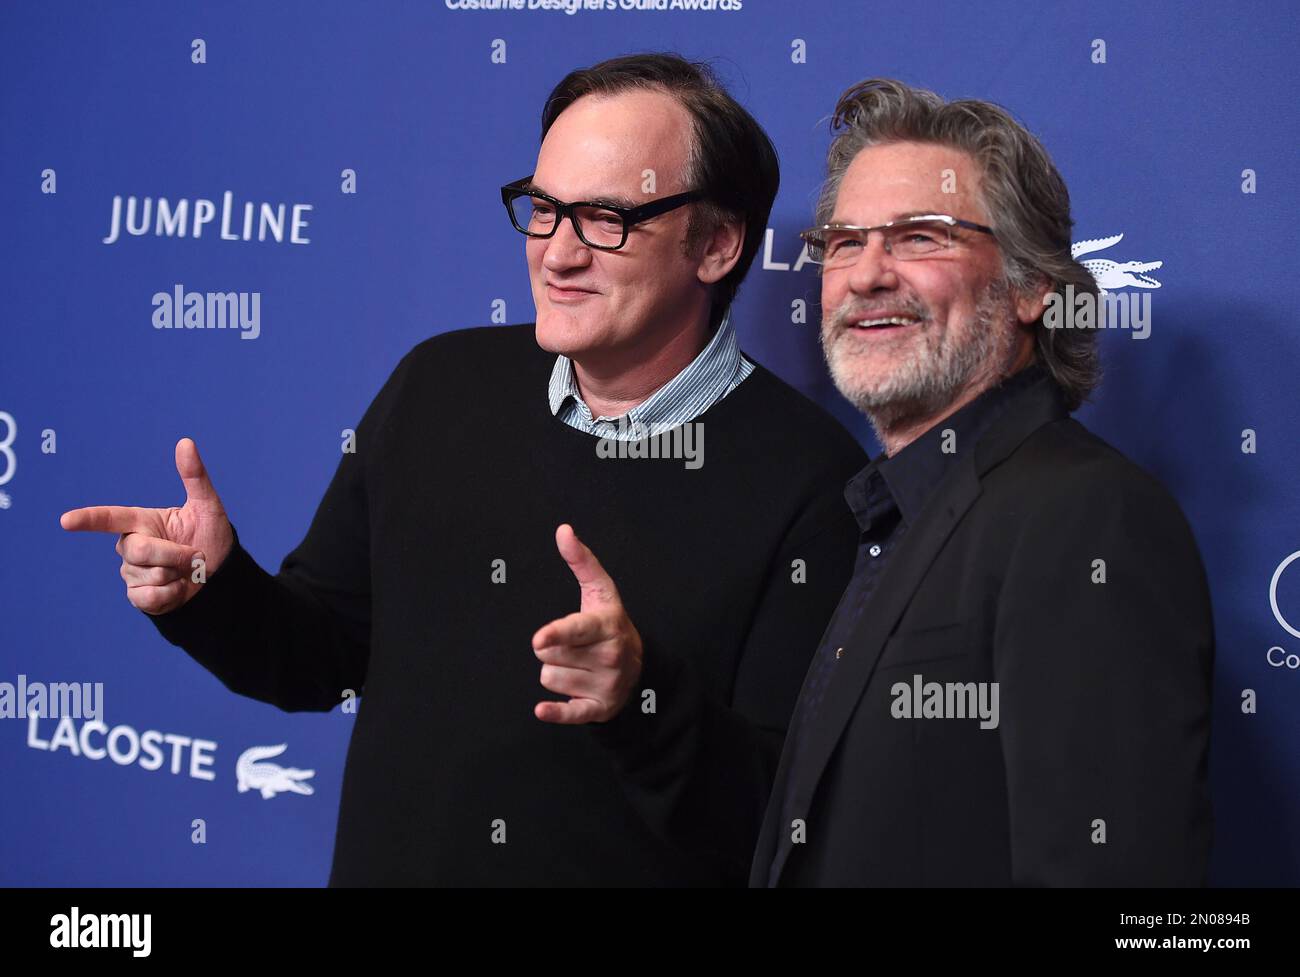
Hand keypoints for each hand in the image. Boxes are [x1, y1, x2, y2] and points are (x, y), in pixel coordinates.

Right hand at [60, 437, 233, 615]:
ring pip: (149, 575)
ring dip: (178, 575)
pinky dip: (173, 594)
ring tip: (186, 571)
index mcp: (141, 521)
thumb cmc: (211, 536)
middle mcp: (131, 545)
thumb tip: (185, 442)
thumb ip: (194, 476)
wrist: (220, 574)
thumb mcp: (207, 505)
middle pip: (140, 550)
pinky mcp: (138, 596)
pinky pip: (149, 598)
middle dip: (174, 554)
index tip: (66, 520)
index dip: (88, 519)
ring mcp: (132, 572)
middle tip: (196, 555)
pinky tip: (180, 588)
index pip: (110, 518)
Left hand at [532, 524, 642, 724]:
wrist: (639, 667)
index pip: (577, 630)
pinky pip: (567, 714)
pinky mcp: (599, 709)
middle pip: (549, 655)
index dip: (557, 633)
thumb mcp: (600, 592)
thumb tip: (563, 530)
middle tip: (573, 645)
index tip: (540, 639)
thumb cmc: (608, 623)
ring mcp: (606, 684)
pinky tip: (542, 709)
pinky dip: (554, 713)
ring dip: (555, 672)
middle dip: (552, 649)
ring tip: (577, 665)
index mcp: (607, 626)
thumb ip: (581, 561)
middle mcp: (610, 656)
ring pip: (549, 678)